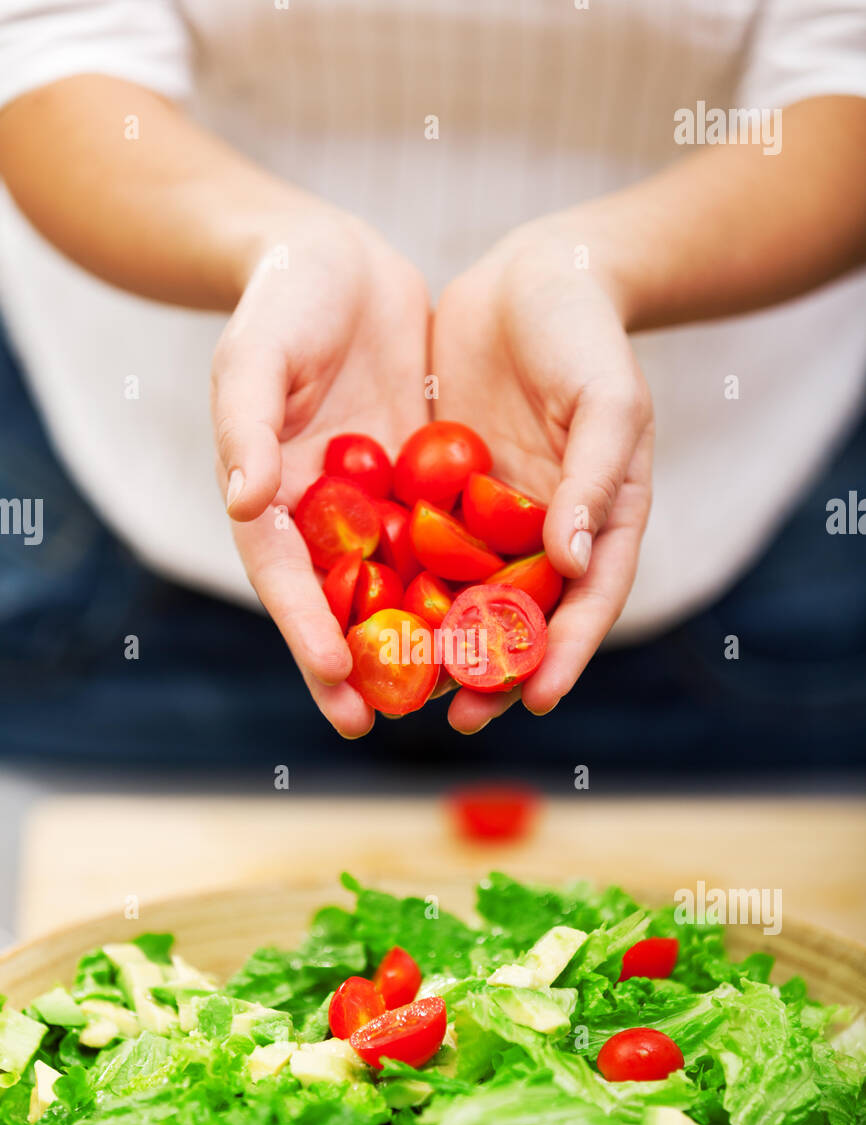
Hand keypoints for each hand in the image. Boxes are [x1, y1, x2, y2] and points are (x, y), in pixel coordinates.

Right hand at [211, 205, 428, 736]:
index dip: (303, 626)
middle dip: (352, 664)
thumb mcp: (254, 355)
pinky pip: (445, 539)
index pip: (283, 575)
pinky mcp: (420, 483)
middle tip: (373, 724)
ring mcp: (374, 504)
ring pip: (395, 584)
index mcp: (270, 496)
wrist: (338, 259)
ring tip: (440, 695)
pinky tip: (491, 618)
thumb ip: (247, 426)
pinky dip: (462, 580)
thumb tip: (244, 501)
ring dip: (413, 639)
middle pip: (335, 602)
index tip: (330, 673)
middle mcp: (323, 514)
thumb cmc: (282, 302)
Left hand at [433, 214, 652, 732]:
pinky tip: (366, 617)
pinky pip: (419, 548)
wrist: (532, 277)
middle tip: (459, 719)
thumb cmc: (588, 336)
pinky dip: (400, 584)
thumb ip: (592, 480)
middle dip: (492, 671)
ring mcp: (492, 518)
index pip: (586, 605)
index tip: (534, 703)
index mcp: (599, 524)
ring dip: (440, 644)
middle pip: (521, 619)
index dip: (563, 656)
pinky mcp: (444, 494)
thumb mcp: (606, 401)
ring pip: (465, 596)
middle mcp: (546, 534)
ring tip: (407, 694)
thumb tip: (571, 565)